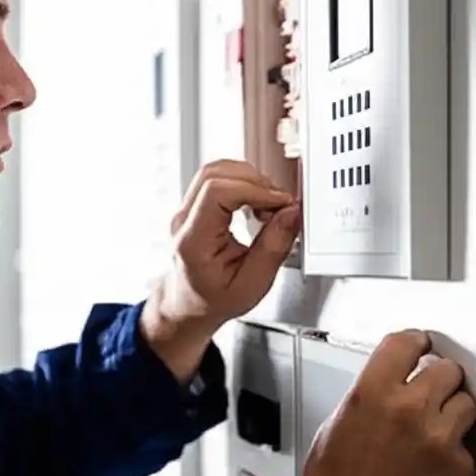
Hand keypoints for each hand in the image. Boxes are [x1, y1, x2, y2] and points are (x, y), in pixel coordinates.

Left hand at [141, 160, 300, 383]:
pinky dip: (243, 184)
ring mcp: (185, 210)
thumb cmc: (214, 300)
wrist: (189, 304)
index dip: (255, 191)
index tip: (280, 203)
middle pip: (216, 174)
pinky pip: (217, 179)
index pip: (217, 192)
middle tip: (278, 205)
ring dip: (250, 181)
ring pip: (215, 170)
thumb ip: (273, 248)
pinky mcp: (194, 206)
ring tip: (268, 207)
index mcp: (193, 242)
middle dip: (256, 182)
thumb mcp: (252, 285)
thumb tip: (291, 213)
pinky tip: (256, 205)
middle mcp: (183, 220)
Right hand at [260, 330, 475, 475]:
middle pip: (446, 369)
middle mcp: (410, 410)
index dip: (415, 342)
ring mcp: (440, 440)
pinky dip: (454, 451)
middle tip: (430, 391)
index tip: (421, 344)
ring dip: (452, 410)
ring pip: (466, 403)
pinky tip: (432, 464)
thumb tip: (389, 385)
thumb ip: (369, 396)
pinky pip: (468, 445)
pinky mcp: (460, 469)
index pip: (405, 343)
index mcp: (373, 393)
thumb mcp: (336, 425)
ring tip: (434, 429)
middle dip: (438, 378)